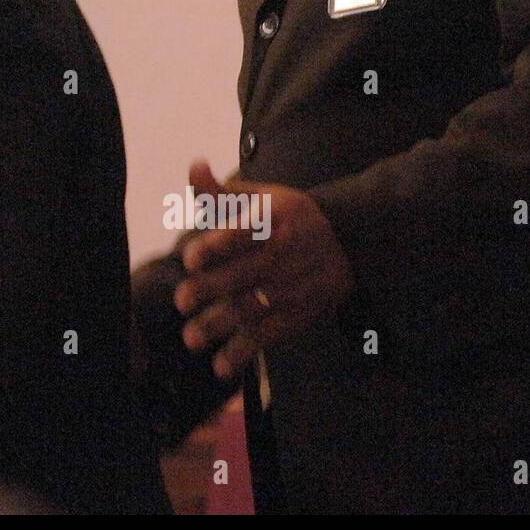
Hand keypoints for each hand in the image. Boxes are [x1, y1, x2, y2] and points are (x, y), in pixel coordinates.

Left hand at [174, 161, 354, 379]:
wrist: (348, 240)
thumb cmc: (286, 216)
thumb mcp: (260, 197)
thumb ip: (221, 191)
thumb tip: (194, 164)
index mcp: (274, 219)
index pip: (243, 233)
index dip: (216, 246)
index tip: (190, 258)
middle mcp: (285, 254)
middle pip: (244, 275)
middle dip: (211, 290)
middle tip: (182, 301)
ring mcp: (294, 287)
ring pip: (254, 308)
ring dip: (220, 326)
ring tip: (191, 338)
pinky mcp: (300, 314)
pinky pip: (271, 335)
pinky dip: (246, 351)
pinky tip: (221, 364)